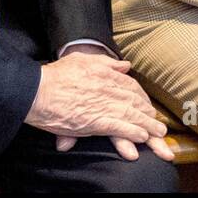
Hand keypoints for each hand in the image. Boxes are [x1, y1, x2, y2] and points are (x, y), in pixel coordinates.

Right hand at [27, 50, 174, 161]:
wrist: (38, 90)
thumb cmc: (55, 75)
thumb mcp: (82, 59)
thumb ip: (105, 62)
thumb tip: (125, 65)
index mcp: (106, 74)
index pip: (131, 86)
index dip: (141, 97)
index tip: (148, 105)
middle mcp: (109, 88)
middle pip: (136, 101)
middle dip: (149, 114)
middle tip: (160, 124)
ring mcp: (104, 105)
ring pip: (133, 115)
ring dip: (148, 126)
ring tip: (159, 134)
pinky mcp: (96, 121)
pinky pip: (120, 127)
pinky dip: (133, 132)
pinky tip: (142, 137)